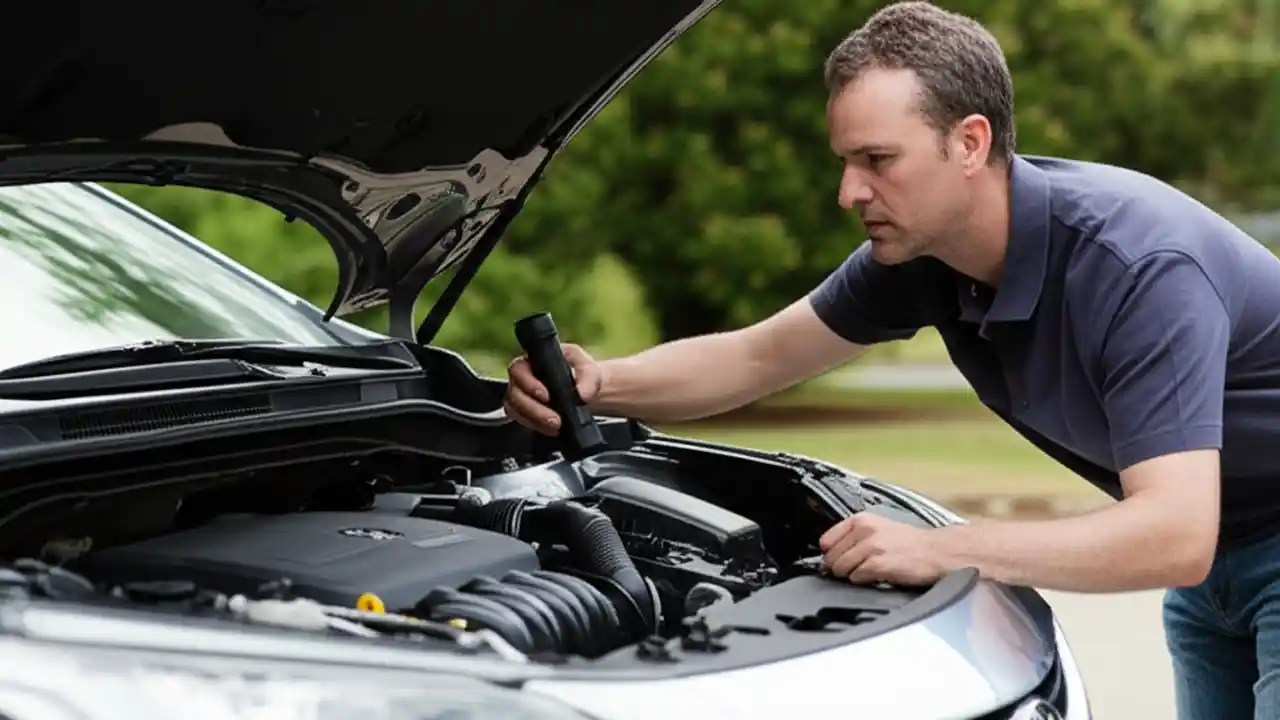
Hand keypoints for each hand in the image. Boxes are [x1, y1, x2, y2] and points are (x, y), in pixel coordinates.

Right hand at [503, 343, 602, 435]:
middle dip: (534, 409)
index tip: (546, 396)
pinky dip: (537, 426)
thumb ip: (588, 379)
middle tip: (554, 419)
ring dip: (535, 420)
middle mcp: (522, 378)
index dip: (528, 383)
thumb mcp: (589, 369)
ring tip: (556, 425)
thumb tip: (582, 395)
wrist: (585, 391)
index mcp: (533, 361)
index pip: (518, 369)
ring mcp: (522, 396)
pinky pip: (522, 420)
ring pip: (515, 409)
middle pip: (515, 393)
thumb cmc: (582, 374)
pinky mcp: (524, 412)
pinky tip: (552, 429)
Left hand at [818, 512, 949, 586]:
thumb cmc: (911, 543)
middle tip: (855, 570)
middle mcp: (864, 530)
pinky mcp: (879, 564)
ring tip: (868, 573)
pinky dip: (863, 581)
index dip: (830, 554)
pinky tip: (877, 577)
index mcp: (861, 519)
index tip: (838, 560)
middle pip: (831, 557)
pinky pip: (856, 578)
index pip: (826, 540)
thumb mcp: (880, 528)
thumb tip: (831, 553)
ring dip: (851, 576)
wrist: (938, 552)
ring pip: (841, 569)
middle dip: (839, 568)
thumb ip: (856, 536)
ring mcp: (871, 547)